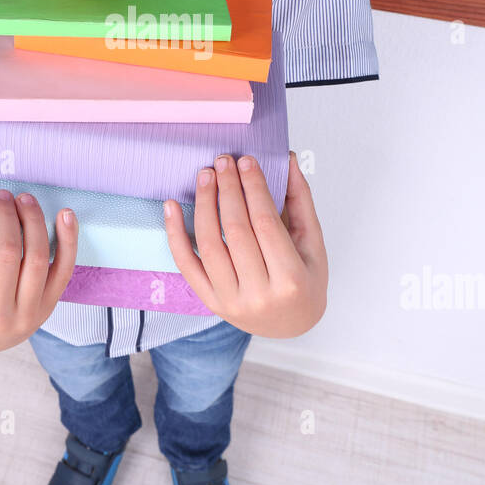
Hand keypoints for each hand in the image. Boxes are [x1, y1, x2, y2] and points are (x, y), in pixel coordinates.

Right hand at [0, 190, 77, 353]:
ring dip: (33, 220)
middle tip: (1, 196)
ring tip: (23, 199)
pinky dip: (68, 240)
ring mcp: (28, 314)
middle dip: (6, 215)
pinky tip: (65, 214)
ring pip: (37, 257)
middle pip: (9, 252)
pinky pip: (64, 269)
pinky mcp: (49, 306)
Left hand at [163, 151, 327, 336]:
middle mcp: (259, 294)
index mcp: (291, 280)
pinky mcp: (210, 302)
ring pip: (210, 244)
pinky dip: (175, 234)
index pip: (266, 223)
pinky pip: (186, 265)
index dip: (254, 188)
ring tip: (205, 175)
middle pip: (236, 231)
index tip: (247, 161)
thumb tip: (287, 158)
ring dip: (204, 204)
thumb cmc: (305, 281)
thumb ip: (300, 201)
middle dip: (228, 190)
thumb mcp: (313, 244)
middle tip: (223, 161)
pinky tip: (172, 206)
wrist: (291, 326)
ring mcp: (231, 301)